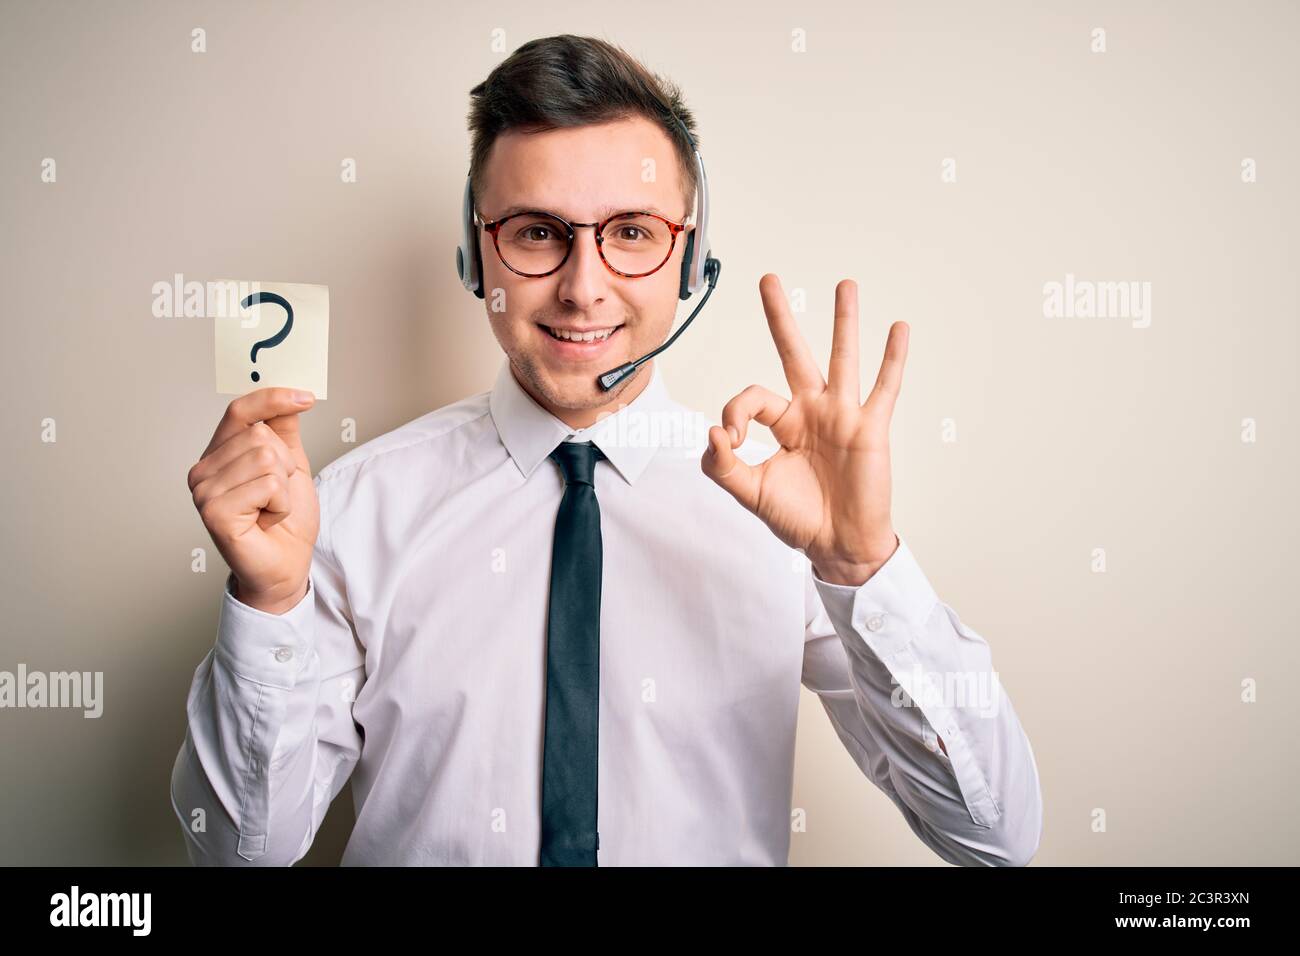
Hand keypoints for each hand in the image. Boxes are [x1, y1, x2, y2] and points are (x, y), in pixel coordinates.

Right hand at [187, 388, 318, 613]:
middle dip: (284, 465)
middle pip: (260, 435)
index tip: (306, 397)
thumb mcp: (291, 467)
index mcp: (217, 455)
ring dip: (283, 487)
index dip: (272, 398)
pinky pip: (268, 485)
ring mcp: (204, 491)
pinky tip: (266, 520)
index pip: (240, 411)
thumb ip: (284, 431)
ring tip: (270, 509)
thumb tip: (289, 395)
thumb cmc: (285, 522)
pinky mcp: (215, 512)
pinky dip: (280, 504)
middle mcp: (203, 471)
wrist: (286, 566)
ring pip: (267, 458)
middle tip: (276, 495)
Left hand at [701, 274, 907, 585]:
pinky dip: (893, 359)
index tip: (733, 440)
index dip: (736, 412)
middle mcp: (812, 411)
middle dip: (779, 317)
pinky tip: (899, 329)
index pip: (752, 397)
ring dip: (844, 321)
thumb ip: (723, 466)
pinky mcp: (871, 428)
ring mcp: (843, 415)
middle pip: (794, 353)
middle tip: (768, 279)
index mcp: (783, 423)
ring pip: (842, 358)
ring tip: (845, 285)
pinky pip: (884, 387)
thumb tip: (714, 432)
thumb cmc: (798, 518)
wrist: (837, 545)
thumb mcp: (750, 492)